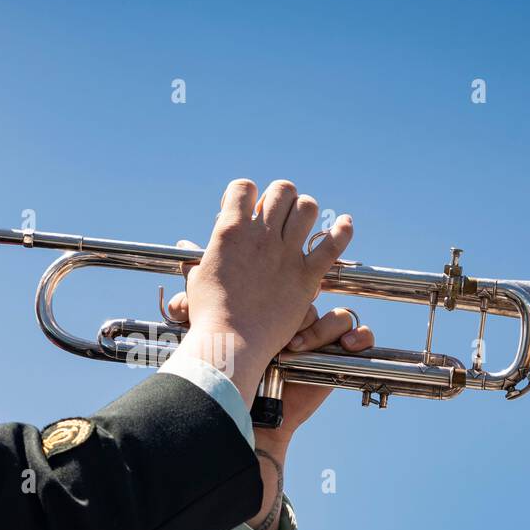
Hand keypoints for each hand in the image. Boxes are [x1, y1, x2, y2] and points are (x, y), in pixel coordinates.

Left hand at [165, 289, 375, 443]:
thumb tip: (176, 275)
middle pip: (317, 293)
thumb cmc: (229, 372)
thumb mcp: (209, 329)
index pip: (292, 276)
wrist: (250, 415)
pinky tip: (341, 347)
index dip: (284, 287)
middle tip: (283, 336)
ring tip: (294, 350)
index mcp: (274, 303)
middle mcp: (301, 316)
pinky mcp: (339, 354)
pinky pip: (360, 333)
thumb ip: (193, 298)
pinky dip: (356, 337)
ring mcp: (322, 334)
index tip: (267, 313)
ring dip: (319, 331)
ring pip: (336, 315)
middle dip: (303, 312)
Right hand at [170, 179, 354, 405]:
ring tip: (301, 224)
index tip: (245, 209)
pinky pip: (333, 244)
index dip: (245, 194)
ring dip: (305, 211)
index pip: (243, 187)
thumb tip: (185, 245)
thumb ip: (198, 257)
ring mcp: (286, 254)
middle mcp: (261, 236)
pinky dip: (343, 231)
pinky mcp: (307, 276)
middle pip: (281, 190)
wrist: (231, 342)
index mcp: (231, 231)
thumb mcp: (198, 278)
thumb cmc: (209, 314)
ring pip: (308, 208)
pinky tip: (345, 224)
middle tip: (276, 216)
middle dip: (279, 198)